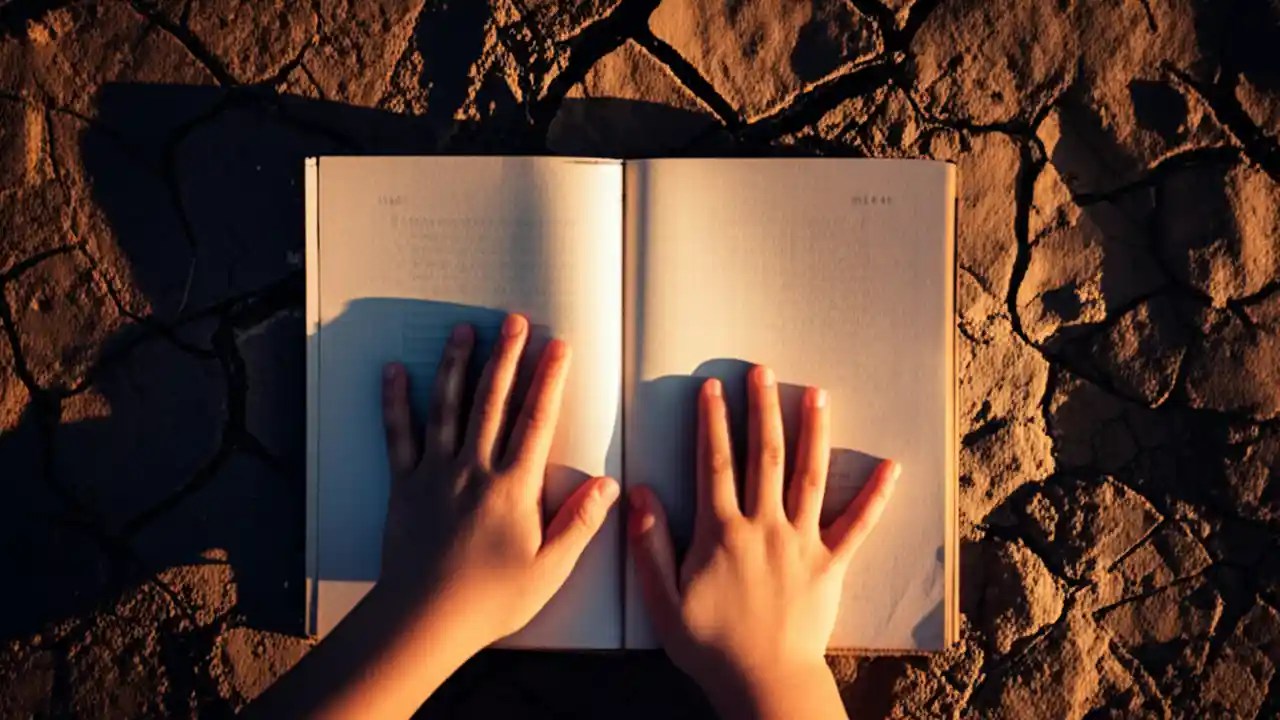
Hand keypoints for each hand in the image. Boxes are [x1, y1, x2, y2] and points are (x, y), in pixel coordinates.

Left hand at [248, 312, 617, 719]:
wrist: (424, 619)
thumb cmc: (491, 599)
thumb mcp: (550, 568)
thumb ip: (580, 522)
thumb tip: (609, 484)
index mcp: (513, 487)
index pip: (536, 420)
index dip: (549, 379)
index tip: (559, 345)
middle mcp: (474, 469)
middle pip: (493, 401)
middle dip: (506, 356)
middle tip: (515, 321)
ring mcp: (436, 473)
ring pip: (447, 407)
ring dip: (457, 365)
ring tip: (465, 330)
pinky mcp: (405, 485)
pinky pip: (399, 434)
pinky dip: (397, 401)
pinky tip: (397, 371)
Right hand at [628, 366, 896, 718]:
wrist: (764, 683)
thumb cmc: (710, 646)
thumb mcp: (662, 601)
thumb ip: (649, 545)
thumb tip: (638, 494)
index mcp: (721, 532)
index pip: (714, 463)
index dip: (712, 422)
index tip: (713, 388)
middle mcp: (764, 527)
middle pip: (764, 456)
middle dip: (762, 409)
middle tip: (763, 370)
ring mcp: (802, 543)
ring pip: (810, 476)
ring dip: (813, 431)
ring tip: (816, 394)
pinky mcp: (831, 564)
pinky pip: (858, 524)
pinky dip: (875, 494)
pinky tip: (891, 465)